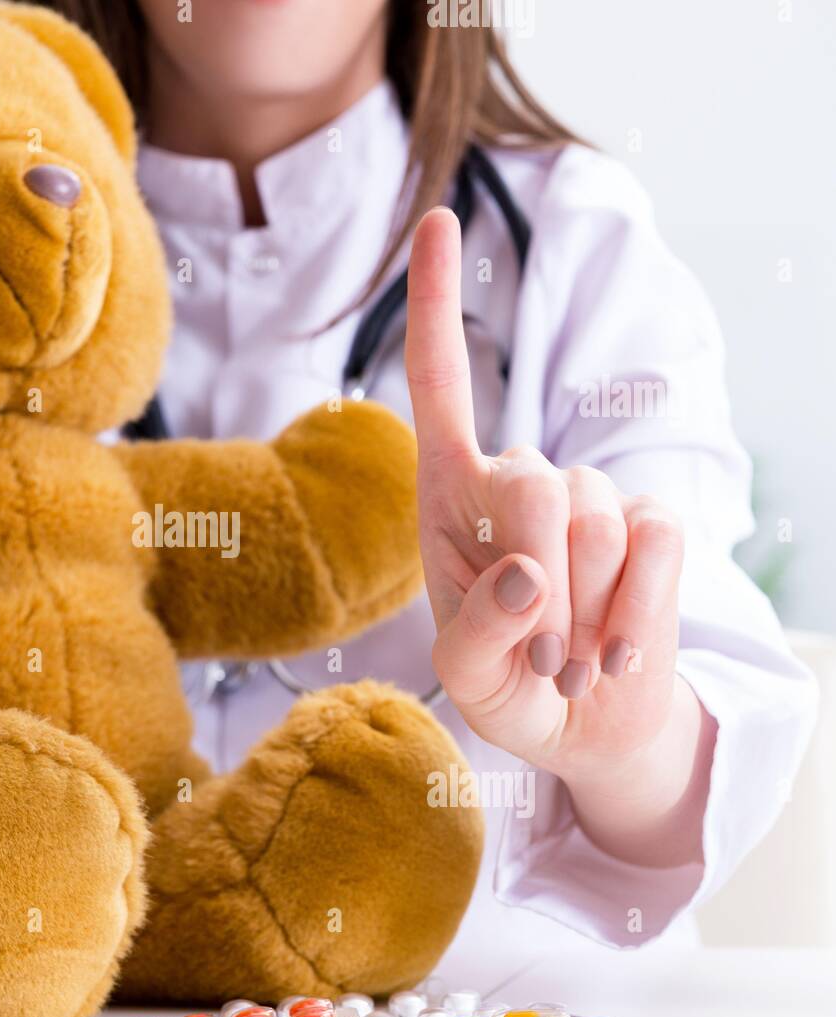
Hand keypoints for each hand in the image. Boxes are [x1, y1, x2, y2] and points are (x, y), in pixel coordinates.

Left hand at [403, 208, 691, 787]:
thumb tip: (529, 573)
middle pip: (532, 483)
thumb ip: (477, 632)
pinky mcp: (653, 523)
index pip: (439, 387)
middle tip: (542, 658)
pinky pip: (656, 543)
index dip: (434, 306)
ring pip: (597, 520)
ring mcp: (591, 497)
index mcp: (448, 498)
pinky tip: (613, 652)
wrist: (584, 725)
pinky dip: (634, 614)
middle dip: (541, 583)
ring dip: (584, 615)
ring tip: (570, 659)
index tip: (438, 218)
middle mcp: (518, 480)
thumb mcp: (466, 676)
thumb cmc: (506, 688)